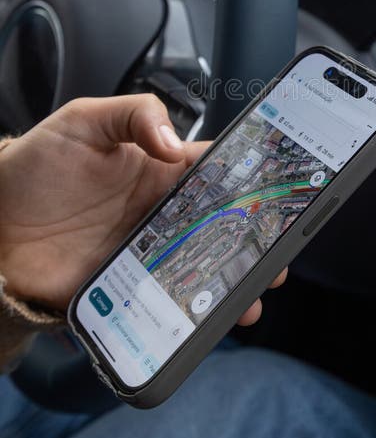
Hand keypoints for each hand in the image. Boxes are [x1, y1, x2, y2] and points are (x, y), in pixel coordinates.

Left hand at [0, 94, 285, 314]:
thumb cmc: (35, 165)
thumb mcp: (83, 120)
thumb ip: (134, 115)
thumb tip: (174, 143)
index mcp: (161, 171)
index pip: (218, 174)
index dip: (251, 184)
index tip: (278, 198)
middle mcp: (160, 215)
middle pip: (221, 230)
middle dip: (254, 245)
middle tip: (276, 260)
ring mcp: (145, 254)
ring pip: (200, 272)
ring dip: (230, 285)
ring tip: (250, 301)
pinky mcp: (124, 289)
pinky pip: (163, 304)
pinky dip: (187, 315)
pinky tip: (205, 322)